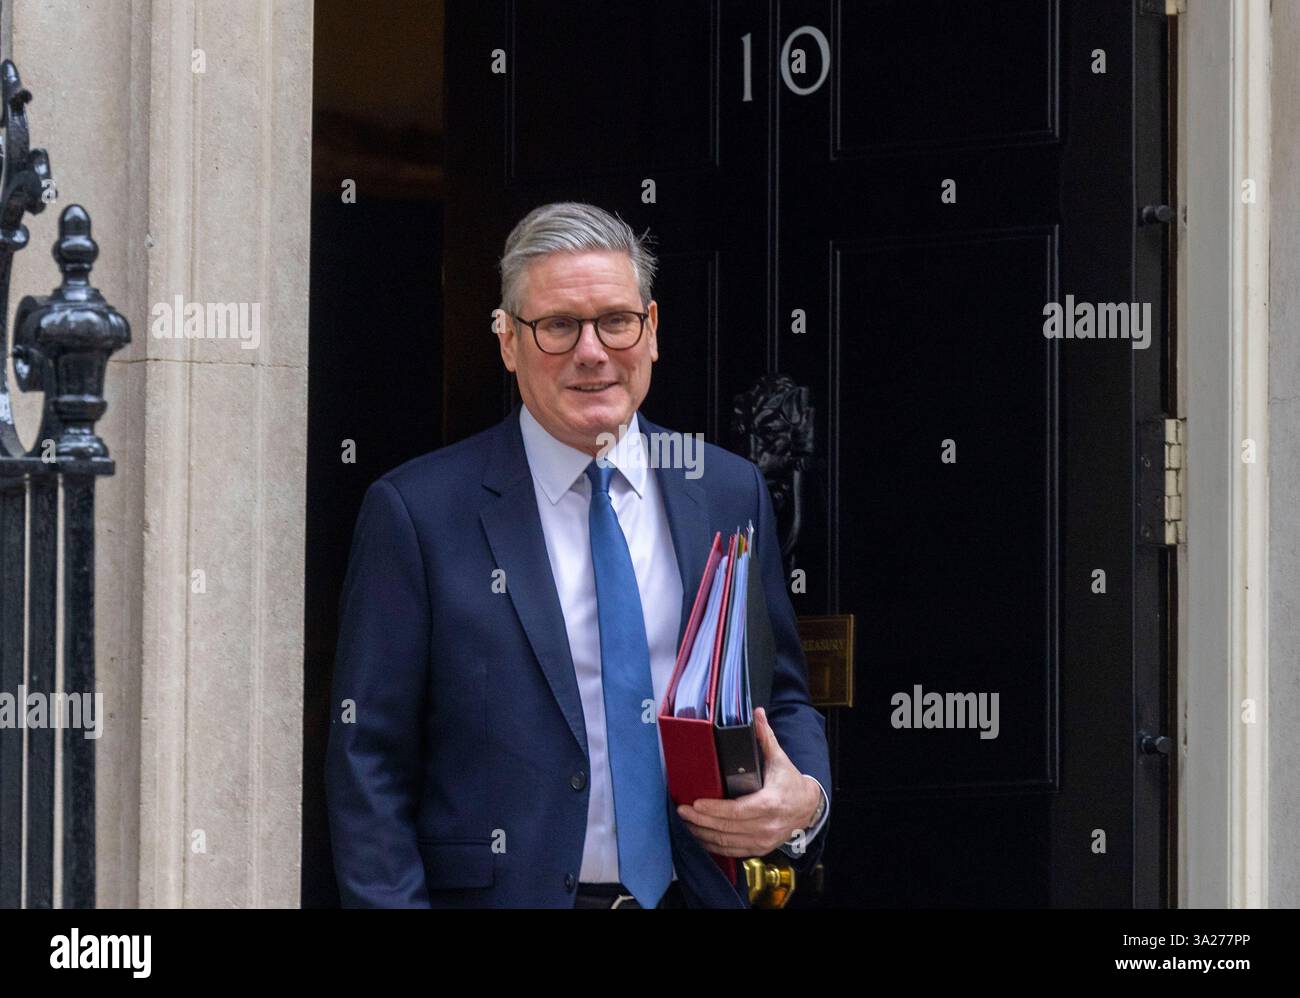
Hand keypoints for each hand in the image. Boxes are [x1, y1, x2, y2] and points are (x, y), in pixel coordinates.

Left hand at [676, 707, 821, 856]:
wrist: (807, 807)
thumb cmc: (790, 782)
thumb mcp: (779, 758)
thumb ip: (765, 737)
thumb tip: (757, 713)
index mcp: (770, 803)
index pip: (737, 811)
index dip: (714, 809)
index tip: (695, 803)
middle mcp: (766, 825)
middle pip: (727, 828)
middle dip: (700, 820)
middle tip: (682, 810)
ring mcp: (762, 840)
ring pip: (725, 842)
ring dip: (702, 833)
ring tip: (686, 821)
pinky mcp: (758, 848)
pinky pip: (731, 850)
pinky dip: (712, 844)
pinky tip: (699, 835)